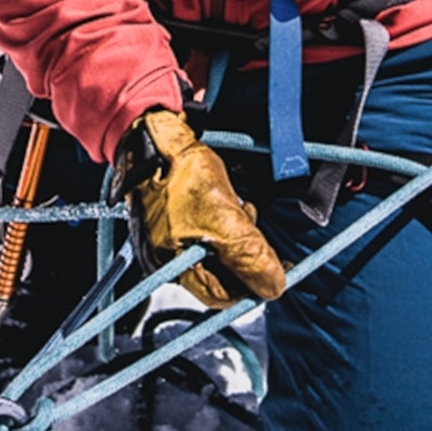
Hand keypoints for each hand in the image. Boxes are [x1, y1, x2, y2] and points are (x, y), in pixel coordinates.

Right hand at [128, 109, 286, 306]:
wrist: (155, 135)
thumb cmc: (179, 172)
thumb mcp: (224, 218)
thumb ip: (250, 256)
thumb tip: (274, 286)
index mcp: (171, 264)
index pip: (220, 295)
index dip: (250, 286)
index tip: (276, 271)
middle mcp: (167, 256)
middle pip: (220, 273)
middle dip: (244, 255)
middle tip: (257, 233)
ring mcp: (171, 235)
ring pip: (218, 249)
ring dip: (237, 234)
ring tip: (240, 209)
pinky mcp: (177, 215)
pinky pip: (209, 228)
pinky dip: (225, 219)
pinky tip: (229, 202)